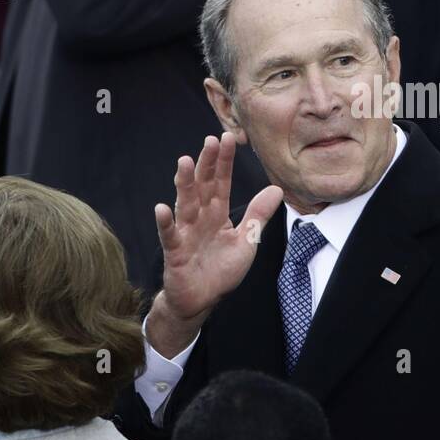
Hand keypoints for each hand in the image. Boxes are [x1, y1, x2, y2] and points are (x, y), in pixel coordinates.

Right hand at [147, 133, 283, 355]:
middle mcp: (200, 218)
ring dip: (184, 184)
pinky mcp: (175, 252)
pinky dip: (165, 223)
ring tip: (184, 162)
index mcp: (217, 214)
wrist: (202, 301)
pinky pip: (169, 235)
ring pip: (184, 204)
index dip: (224, 162)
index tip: (227, 138)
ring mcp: (185, 233)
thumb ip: (257, 216)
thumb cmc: (220, 271)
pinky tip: (162, 208)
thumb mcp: (246, 242)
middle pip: (203, 186)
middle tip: (210, 140)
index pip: (221, 183)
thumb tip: (276, 189)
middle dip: (206, 164)